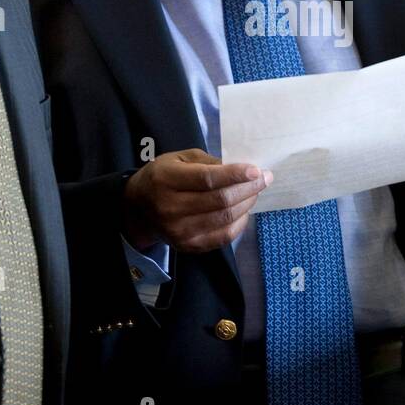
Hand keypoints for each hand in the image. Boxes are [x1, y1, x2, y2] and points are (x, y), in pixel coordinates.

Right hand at [122, 149, 271, 253]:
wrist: (139, 209)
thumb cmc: (163, 177)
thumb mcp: (178, 158)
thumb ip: (208, 162)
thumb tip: (240, 169)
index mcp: (166, 180)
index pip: (207, 179)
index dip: (235, 175)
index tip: (257, 170)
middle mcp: (171, 208)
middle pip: (220, 201)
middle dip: (248, 188)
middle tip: (265, 178)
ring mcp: (179, 231)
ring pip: (225, 219)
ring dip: (247, 204)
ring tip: (255, 191)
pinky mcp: (188, 246)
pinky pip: (223, 236)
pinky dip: (240, 222)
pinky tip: (244, 209)